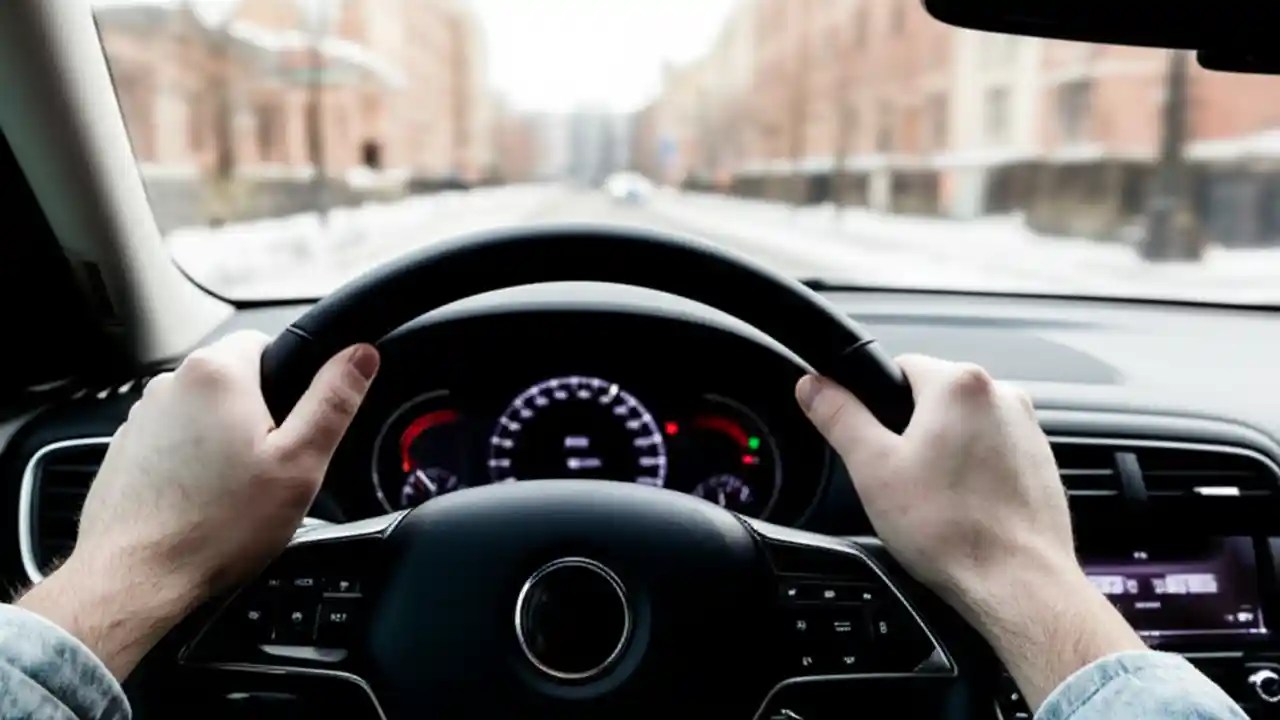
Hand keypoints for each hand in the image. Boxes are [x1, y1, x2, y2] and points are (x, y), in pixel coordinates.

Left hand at [18, 331, 378, 678]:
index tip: (299, 424)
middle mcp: (172, 383)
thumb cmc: (216, 526)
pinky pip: (176, 442)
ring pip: (206, 413)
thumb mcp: (300, 462)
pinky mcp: (127, 450)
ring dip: (225, 440)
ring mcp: (141, 417)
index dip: (294, 382)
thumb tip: (360, 356)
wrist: (137, 577)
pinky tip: (204, 501)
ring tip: (236, 491)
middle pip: (237, 380)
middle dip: (260, 416)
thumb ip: (334, 400)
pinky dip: (193, 463)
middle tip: (274, 467)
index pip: (269, 342)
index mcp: (218, 372)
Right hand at [796, 355, 1141, 708]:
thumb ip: (839, 417)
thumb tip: (813, 387)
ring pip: (963, 427)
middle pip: (933, 397)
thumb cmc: (951, 530)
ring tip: (933, 499)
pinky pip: (992, 453)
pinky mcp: (1040, 462)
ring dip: (943, 452)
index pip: (900, 366)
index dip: (876, 403)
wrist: (1017, 584)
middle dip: (911, 431)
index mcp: (959, 384)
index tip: (872, 439)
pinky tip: (962, 509)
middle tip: (900, 478)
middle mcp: (1002, 396)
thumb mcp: (872, 468)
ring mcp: (1028, 430)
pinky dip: (972, 473)